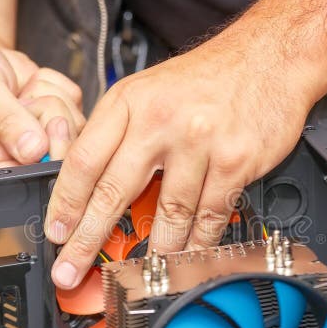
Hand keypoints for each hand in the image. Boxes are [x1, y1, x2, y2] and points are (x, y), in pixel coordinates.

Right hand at [0, 38, 84, 171]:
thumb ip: (4, 118)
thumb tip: (34, 149)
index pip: (30, 180)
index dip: (45, 154)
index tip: (35, 127)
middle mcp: (17, 162)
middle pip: (64, 154)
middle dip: (47, 117)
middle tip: (21, 101)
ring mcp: (43, 143)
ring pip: (74, 127)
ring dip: (50, 98)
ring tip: (19, 94)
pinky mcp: (58, 121)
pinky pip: (77, 103)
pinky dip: (57, 86)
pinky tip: (30, 86)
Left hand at [44, 35, 318, 288]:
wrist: (270, 55)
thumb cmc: (207, 78)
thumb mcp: (148, 89)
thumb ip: (118, 131)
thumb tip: (87, 182)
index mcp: (129, 101)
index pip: (84, 159)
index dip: (65, 203)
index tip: (56, 234)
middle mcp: (159, 119)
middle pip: (113, 192)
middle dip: (88, 240)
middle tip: (72, 272)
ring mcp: (198, 140)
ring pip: (166, 213)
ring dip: (153, 251)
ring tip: (141, 272)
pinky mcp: (234, 160)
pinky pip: (209, 215)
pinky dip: (197, 241)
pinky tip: (187, 254)